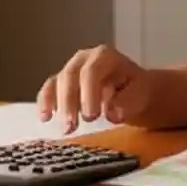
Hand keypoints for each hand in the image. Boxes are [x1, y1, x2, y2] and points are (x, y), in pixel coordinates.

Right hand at [38, 45, 152, 132]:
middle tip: (73, 126)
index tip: (90, 117)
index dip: (88, 93)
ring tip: (66, 129)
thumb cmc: (136, 90)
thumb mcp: (141, 94)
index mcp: (105, 56)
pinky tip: (45, 118)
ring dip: (59, 106)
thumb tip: (112, 113)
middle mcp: (84, 59)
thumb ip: (129, 102)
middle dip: (70, 102)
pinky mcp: (63, 83)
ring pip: (58, 82)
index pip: (91, 71)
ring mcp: (72, 69)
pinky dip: (45, 102)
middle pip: (70, 76)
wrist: (134, 90)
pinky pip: (49, 89)